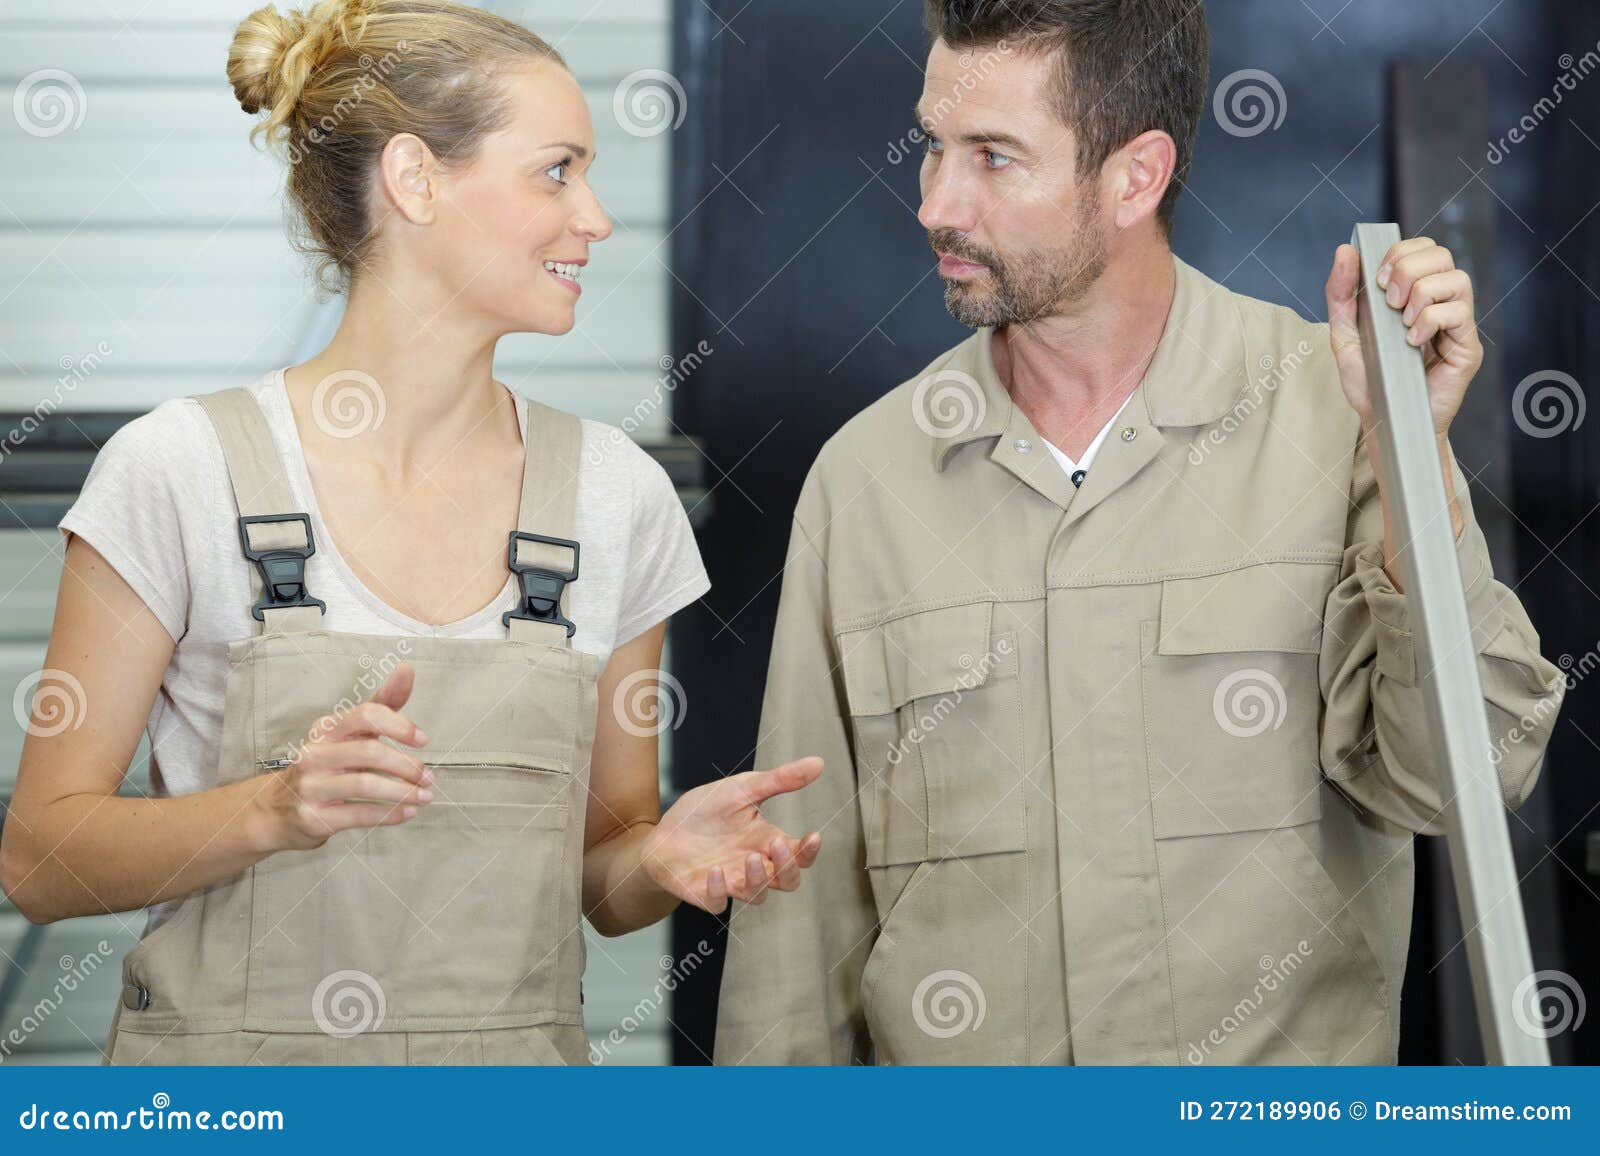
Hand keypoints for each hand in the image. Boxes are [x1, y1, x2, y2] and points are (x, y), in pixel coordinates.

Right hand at [250, 662, 432, 850]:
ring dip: (402, 792)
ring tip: (425, 796)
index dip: (399, 725)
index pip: (366, 714)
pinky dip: (388, 814)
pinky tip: (407, 813)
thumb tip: (407, 668)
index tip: (423, 740)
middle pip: (369, 751)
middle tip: (428, 777)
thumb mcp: (351, 734)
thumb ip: (382, 704)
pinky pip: (357, 814)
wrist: (280, 810)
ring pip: (364, 784)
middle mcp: (315, 753)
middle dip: (406, 765)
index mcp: (326, 729)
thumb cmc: (328, 765)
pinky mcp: (313, 816)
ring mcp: (311, 785)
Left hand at [639, 756, 823, 914]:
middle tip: (777, 843)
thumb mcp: (742, 789)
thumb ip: (779, 780)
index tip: (813, 836)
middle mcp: (754, 866)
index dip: (810, 850)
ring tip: (750, 857)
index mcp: (766, 842)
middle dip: (788, 867)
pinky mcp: (705, 894)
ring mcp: (731, 883)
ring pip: (759, 896)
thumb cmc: (706, 812)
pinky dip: (719, 890)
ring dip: (758, 880)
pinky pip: (719, 903)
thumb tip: (818, 762)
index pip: (799, 854)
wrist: (663, 833)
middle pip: (788, 881)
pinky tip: (715, 871)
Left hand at [1325, 235, 1482, 437]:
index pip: (1424, 248)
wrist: (1385, 421)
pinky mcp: (1468, 346)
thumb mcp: (1344, 335)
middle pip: (1441, 254)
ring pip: (1456, 278)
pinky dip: (1429, 321)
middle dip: (1407, 269)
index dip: (1401, 252)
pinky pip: (1458, 312)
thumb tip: (1345, 251)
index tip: (1376, 280)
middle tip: (1388, 302)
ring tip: (1401, 324)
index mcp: (1415, 294)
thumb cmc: (1370, 381)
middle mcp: (1441, 304)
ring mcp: (1457, 325)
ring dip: (1420, 294)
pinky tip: (1412, 343)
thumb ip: (1340, 294)